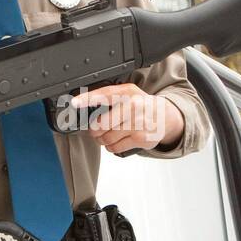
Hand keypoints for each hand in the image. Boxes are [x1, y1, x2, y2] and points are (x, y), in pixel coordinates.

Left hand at [69, 83, 183, 153]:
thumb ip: (109, 97)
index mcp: (127, 92)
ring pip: (106, 138)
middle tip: (97, 129)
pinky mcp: (141, 138)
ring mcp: (138, 123)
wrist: (166, 116)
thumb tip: (82, 105)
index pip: (103, 94)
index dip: (87, 99)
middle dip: (94, 130)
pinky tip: (118, 140)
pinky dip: (112, 147)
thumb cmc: (142, 105)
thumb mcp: (128, 93)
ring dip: (102, 140)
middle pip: (100, 124)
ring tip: (109, 134)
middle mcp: (133, 106)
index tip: (74, 102)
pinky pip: (115, 147)